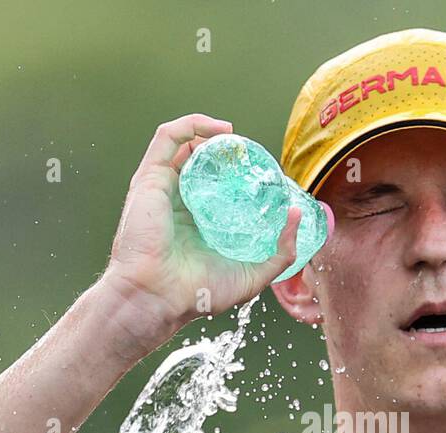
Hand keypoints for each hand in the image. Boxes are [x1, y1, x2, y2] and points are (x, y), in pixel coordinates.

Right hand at [98, 113, 307, 356]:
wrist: (159, 297)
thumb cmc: (199, 293)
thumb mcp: (253, 275)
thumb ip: (281, 252)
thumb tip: (296, 215)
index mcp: (197, 223)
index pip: (219, 188)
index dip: (240, 175)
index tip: (263, 174)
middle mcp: (179, 202)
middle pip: (203, 163)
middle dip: (227, 152)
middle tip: (249, 155)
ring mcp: (163, 188)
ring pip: (185, 144)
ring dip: (211, 133)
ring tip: (235, 137)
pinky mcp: (150, 178)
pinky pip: (168, 137)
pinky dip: (193, 123)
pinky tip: (219, 129)